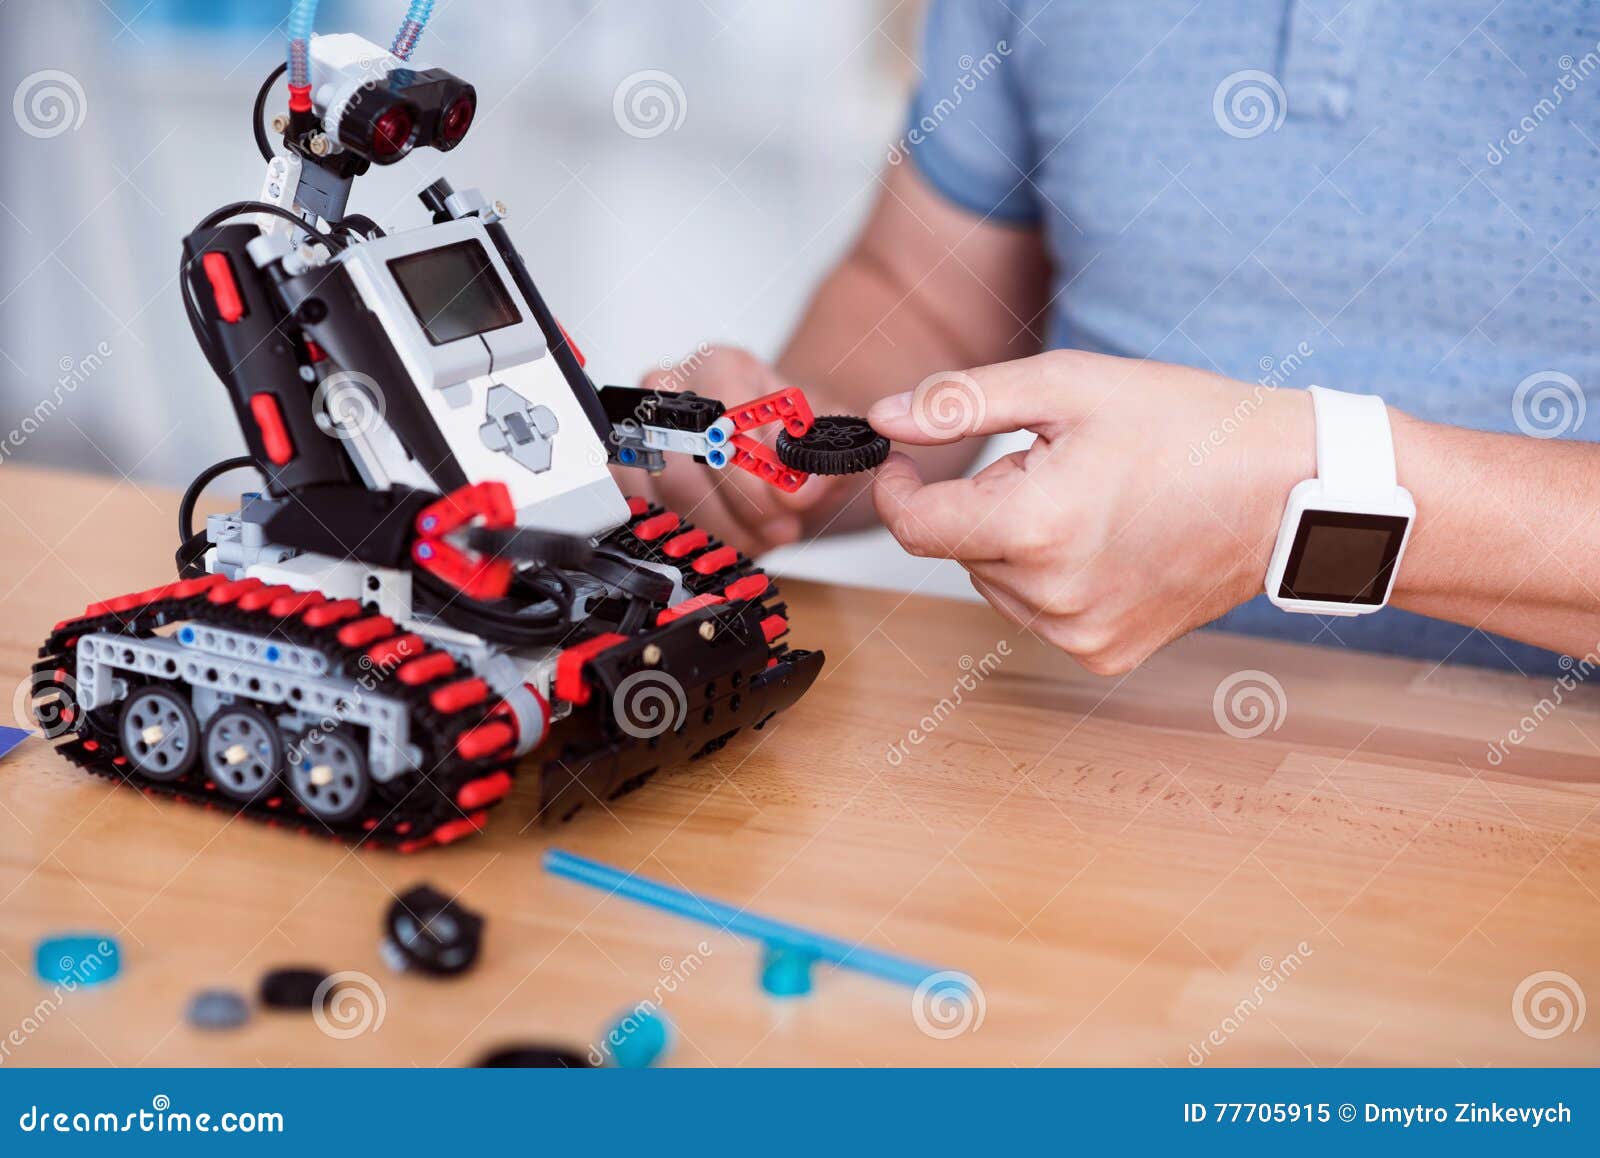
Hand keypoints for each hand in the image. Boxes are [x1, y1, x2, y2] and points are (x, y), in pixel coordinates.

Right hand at [612, 346, 847, 556]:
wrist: (777, 442)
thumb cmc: (793, 432)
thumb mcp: (825, 435)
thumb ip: (821, 458)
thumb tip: (803, 489)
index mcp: (722, 367)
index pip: (724, 425)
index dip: (755, 476)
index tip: (789, 504)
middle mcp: (672, 392)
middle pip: (687, 471)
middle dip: (740, 514)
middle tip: (780, 530)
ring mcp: (643, 433)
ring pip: (667, 501)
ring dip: (722, 532)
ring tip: (762, 535)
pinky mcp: (629, 473)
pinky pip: (653, 518)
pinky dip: (697, 539)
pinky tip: (732, 537)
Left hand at [867, 350, 1315, 674]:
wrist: (1288, 489)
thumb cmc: (1187, 426)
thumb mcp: (1067, 387)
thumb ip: (962, 402)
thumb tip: (884, 419)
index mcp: (1034, 526)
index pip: (914, 526)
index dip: (899, 487)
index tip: (906, 458)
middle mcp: (1050, 594)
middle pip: (958, 548)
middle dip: (985, 502)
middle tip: (1058, 465)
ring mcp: (1079, 633)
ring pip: (994, 580)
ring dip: (1015, 540)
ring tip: (1092, 501)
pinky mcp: (1103, 652)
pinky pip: (1037, 611)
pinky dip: (1051, 575)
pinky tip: (1108, 541)